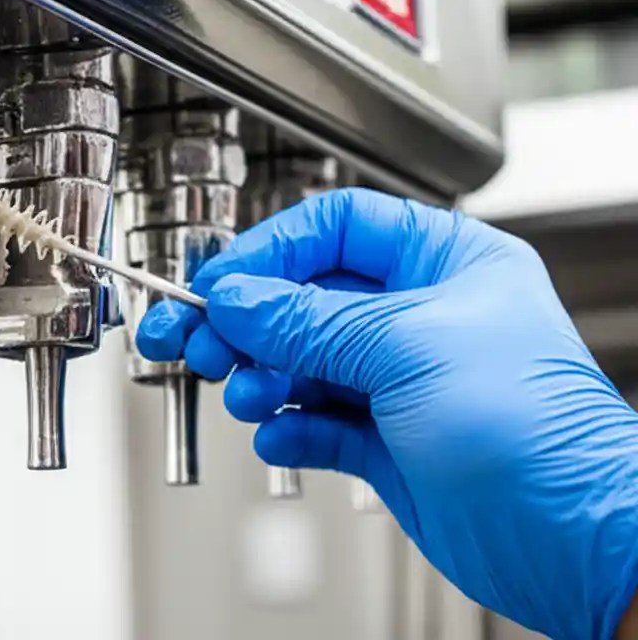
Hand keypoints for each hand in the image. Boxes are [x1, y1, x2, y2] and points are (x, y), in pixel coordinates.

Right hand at [136, 188, 637, 639]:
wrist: (569, 540)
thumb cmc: (534, 432)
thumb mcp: (406, 348)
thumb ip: (307, 319)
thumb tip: (237, 298)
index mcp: (446, 265)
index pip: (337, 229)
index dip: (272, 250)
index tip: (220, 283)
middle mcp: (420, 317)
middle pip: (305, 297)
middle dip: (248, 321)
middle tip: (200, 342)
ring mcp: (401, 381)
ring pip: (302, 361)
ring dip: (265, 377)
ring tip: (252, 395)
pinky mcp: (387, 441)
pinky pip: (316, 421)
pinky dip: (288, 426)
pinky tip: (280, 434)